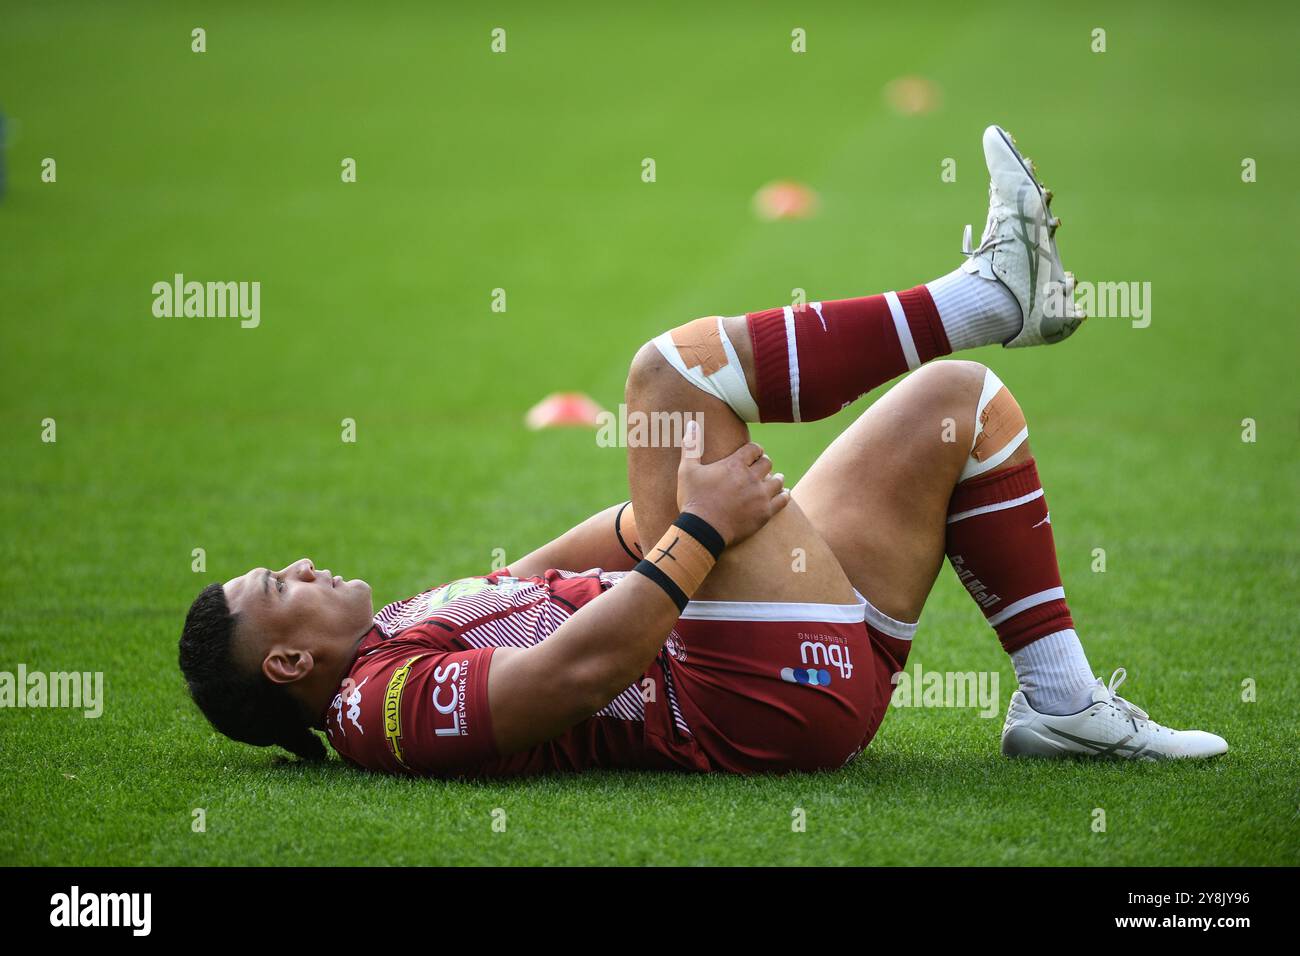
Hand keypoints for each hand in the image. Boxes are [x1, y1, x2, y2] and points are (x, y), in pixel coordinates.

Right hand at [676, 420, 789, 546]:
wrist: (703, 530)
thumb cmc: (693, 499)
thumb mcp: (687, 470)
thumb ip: (691, 446)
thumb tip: (692, 423)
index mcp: (734, 464)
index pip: (754, 449)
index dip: (755, 450)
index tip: (754, 454)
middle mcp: (751, 477)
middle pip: (768, 463)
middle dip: (764, 463)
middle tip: (762, 467)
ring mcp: (760, 495)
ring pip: (778, 480)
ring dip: (777, 478)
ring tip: (776, 478)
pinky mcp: (765, 513)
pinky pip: (782, 500)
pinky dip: (785, 495)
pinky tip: (784, 493)